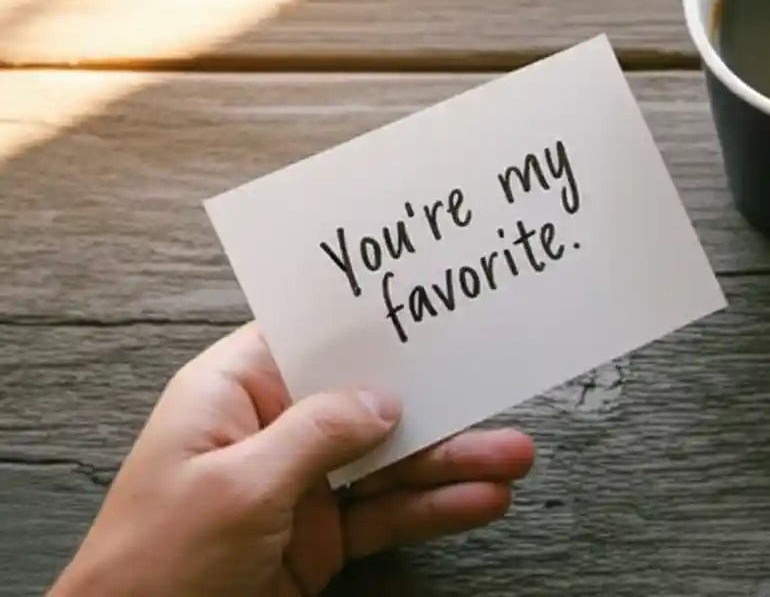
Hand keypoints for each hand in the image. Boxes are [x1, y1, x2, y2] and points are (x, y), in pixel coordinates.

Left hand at [50, 323, 534, 596]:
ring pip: (389, 461)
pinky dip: (434, 509)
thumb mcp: (238, 486)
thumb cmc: (154, 563)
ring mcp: (301, 486)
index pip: (310, 340)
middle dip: (432, 401)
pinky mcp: (322, 536)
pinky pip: (388, 512)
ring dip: (450, 459)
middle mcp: (271, 431)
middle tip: (493, 390)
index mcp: (232, 394)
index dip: (367, 324)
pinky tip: (479, 501)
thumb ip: (316, 434)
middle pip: (366, 401)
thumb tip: (380, 400)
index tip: (428, 309)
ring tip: (512, 458)